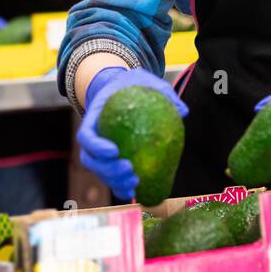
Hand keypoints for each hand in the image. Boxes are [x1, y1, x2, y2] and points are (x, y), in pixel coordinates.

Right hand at [78, 67, 187, 200]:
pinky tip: (137, 190)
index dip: (97, 146)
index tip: (114, 150)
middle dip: (107, 170)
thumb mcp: (146, 81)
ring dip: (114, 181)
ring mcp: (99, 149)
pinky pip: (111, 175)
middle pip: (90, 160)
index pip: (87, 135)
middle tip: (129, 170)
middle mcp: (93, 136)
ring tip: (134, 184)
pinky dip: (121, 185)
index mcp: (94, 117)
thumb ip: (163, 92)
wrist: (120, 87)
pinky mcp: (109, 158)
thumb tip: (183, 111)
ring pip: (99, 171)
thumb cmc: (132, 84)